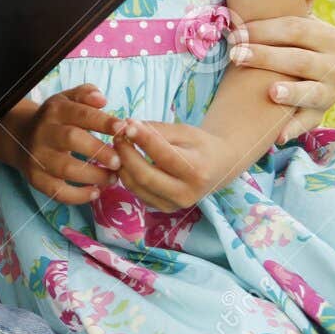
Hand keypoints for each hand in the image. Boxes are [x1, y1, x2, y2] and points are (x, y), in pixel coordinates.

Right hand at [16, 85, 121, 204]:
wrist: (19, 137)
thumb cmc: (54, 119)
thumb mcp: (67, 100)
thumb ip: (86, 94)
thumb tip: (102, 100)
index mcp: (55, 111)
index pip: (80, 113)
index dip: (102, 121)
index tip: (122, 128)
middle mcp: (44, 133)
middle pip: (71, 139)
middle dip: (98, 150)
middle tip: (119, 161)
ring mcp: (38, 157)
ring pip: (65, 169)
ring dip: (93, 176)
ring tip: (112, 178)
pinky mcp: (35, 178)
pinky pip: (56, 191)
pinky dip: (77, 196)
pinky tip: (95, 192)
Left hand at [111, 120, 239, 210]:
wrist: (217, 168)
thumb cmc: (200, 146)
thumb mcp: (184, 131)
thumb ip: (157, 129)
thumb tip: (127, 125)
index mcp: (197, 171)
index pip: (164, 155)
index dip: (142, 139)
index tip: (127, 124)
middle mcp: (187, 193)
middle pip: (145, 175)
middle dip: (126, 154)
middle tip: (117, 136)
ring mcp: (174, 205)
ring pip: (136, 186)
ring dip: (122, 164)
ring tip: (119, 146)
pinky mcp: (163, 209)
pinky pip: (137, 192)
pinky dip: (126, 175)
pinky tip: (125, 161)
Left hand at [232, 0, 334, 142]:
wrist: (297, 71)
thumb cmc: (289, 39)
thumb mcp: (296, 16)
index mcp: (331, 37)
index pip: (298, 29)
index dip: (266, 29)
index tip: (236, 30)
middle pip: (301, 59)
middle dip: (266, 56)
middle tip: (234, 55)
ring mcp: (330, 93)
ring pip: (313, 93)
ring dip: (291, 93)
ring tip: (270, 92)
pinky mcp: (319, 116)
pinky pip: (308, 124)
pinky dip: (293, 129)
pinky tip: (276, 135)